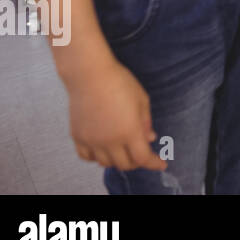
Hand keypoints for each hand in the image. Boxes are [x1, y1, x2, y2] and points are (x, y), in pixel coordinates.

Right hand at [67, 57, 164, 172]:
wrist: (89, 75)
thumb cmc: (120, 82)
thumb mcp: (142, 100)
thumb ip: (146, 123)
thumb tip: (150, 139)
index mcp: (129, 131)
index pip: (143, 158)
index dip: (154, 164)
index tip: (162, 164)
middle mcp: (109, 140)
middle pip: (125, 164)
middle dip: (137, 162)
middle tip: (142, 153)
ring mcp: (91, 140)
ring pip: (105, 163)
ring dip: (117, 160)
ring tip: (123, 149)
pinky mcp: (77, 136)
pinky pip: (86, 157)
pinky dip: (96, 157)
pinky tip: (103, 149)